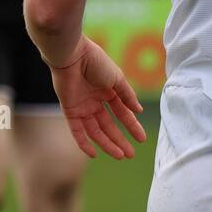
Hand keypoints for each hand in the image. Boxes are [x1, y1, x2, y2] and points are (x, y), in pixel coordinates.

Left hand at [48, 35, 146, 159]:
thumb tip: (139, 111)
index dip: (132, 126)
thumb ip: (127, 96)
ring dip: (107, 143)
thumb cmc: (96, 62)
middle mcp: (95, 101)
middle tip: (130, 155)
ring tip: (119, 155)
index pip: (122, 113)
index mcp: (108, 91)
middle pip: (109, 125)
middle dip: (120, 140)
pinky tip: (94, 154)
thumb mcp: (117, 79)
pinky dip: (84, 142)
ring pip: (95, 131)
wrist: (73, 56)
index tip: (142, 139)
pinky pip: (77, 131)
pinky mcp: (69, 111)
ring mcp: (82, 107)